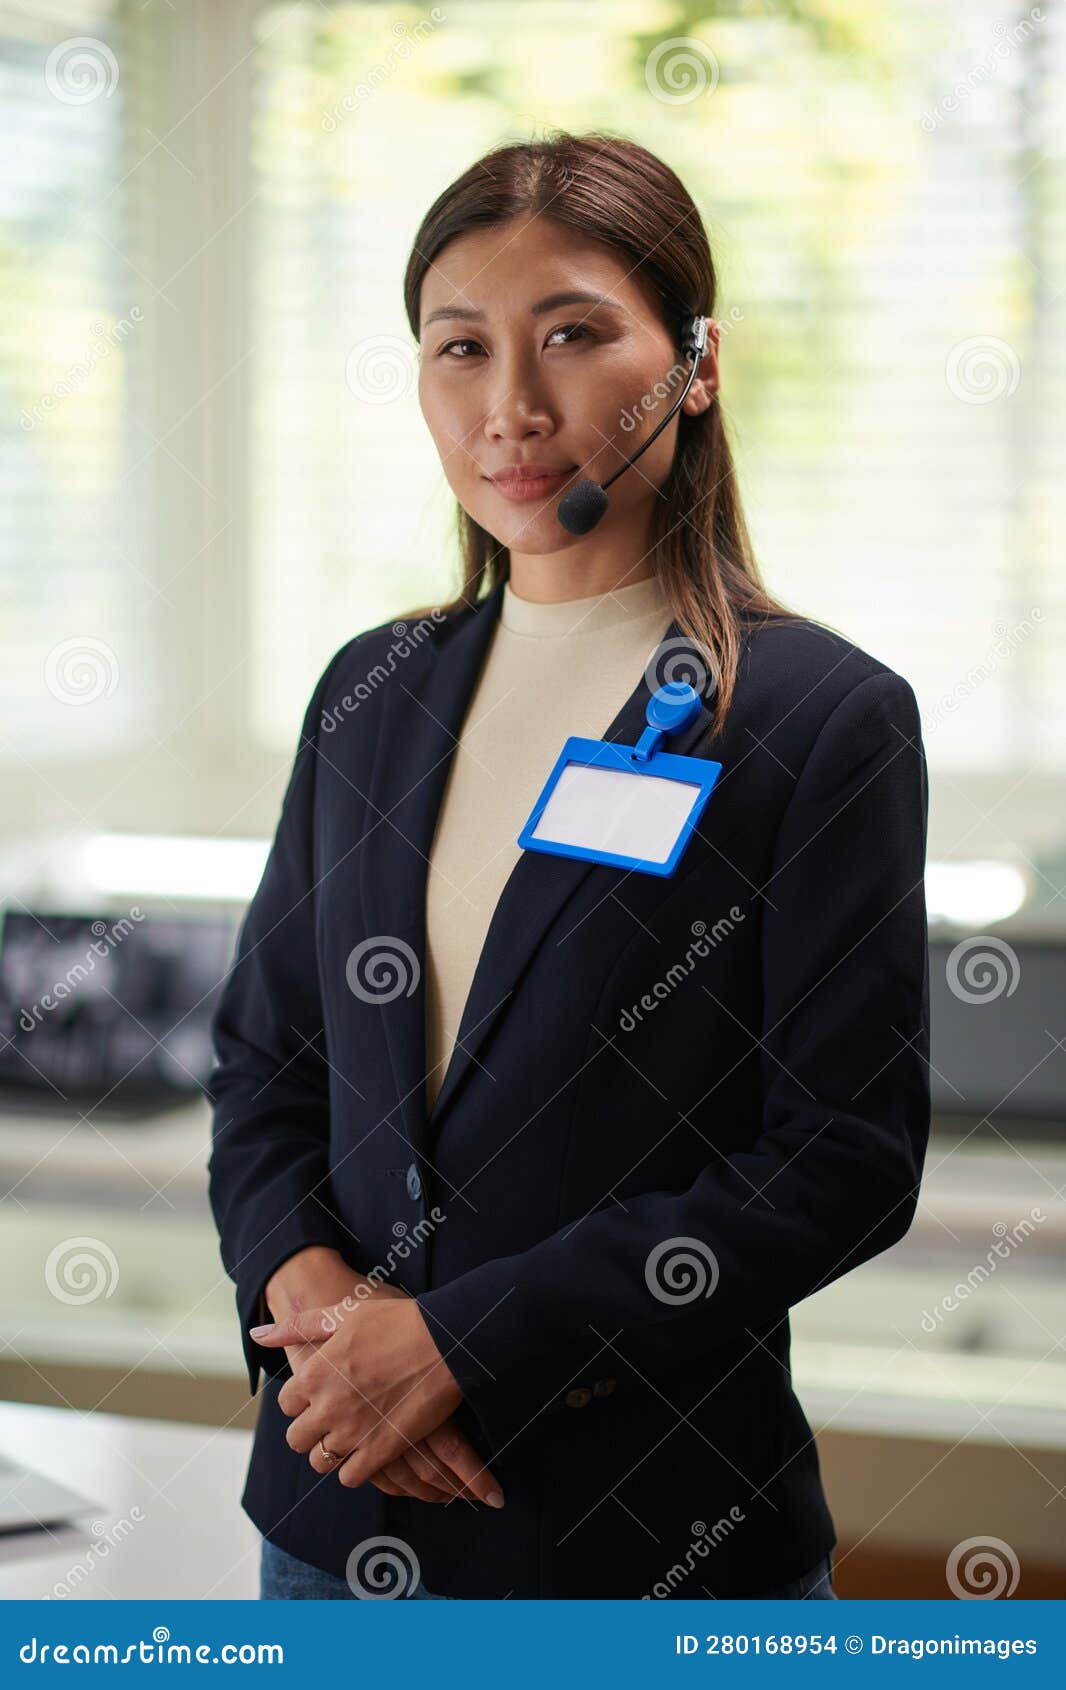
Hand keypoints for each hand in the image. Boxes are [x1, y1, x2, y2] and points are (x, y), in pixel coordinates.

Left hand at [251, 1296, 504, 1507]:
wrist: (445, 1340)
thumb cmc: (396, 1320)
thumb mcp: (344, 1312)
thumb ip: (297, 1327)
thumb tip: (257, 1335)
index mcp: (315, 1373)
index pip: (286, 1405)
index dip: (302, 1401)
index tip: (319, 1396)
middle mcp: (327, 1406)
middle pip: (297, 1439)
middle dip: (311, 1431)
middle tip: (332, 1421)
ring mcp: (353, 1431)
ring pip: (321, 1461)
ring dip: (331, 1452)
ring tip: (350, 1438)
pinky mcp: (380, 1450)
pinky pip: (350, 1478)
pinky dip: (354, 1470)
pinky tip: (367, 1452)